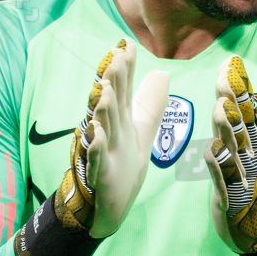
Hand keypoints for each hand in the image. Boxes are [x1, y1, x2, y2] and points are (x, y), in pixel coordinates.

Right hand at [55, 38, 169, 238]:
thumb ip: (150, 104)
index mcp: (119, 122)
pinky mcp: (99, 177)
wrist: (105, 210)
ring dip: (102, 110)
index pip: (122, 91)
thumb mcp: (141, 132)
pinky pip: (96, 161)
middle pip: (111, 104)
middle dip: (111, 82)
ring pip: (101, 129)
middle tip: (114, 57)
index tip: (127, 45)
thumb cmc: (121, 169)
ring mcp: (102, 154)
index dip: (125, 70)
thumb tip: (162, 73)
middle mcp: (108, 133)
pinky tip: (95, 135)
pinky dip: (94, 149)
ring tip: (103, 90)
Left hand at [203, 54, 256, 254]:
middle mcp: (250, 157)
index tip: (232, 63)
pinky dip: (218, 168)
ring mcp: (243, 177)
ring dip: (226, 130)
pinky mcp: (232, 199)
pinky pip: (223, 182)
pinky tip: (210, 153)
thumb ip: (237, 127)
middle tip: (226, 77)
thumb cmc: (250, 190)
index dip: (239, 87)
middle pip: (240, 124)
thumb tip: (228, 95)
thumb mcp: (244, 154)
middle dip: (233, 101)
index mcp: (251, 144)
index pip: (245, 110)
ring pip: (232, 149)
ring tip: (219, 108)